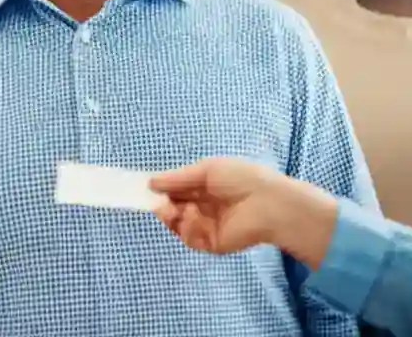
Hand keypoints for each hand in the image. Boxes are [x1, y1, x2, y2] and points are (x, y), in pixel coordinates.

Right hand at [150, 157, 338, 268]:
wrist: (267, 203)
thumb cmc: (240, 178)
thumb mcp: (206, 170)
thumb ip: (178, 178)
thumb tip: (151, 182)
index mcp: (205, 187)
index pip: (176, 190)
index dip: (161, 190)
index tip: (144, 188)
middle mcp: (205, 207)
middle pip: (173, 209)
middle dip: (162, 205)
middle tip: (155, 202)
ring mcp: (207, 226)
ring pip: (178, 225)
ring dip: (171, 217)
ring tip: (171, 209)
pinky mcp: (212, 243)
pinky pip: (190, 238)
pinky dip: (186, 228)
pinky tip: (192, 217)